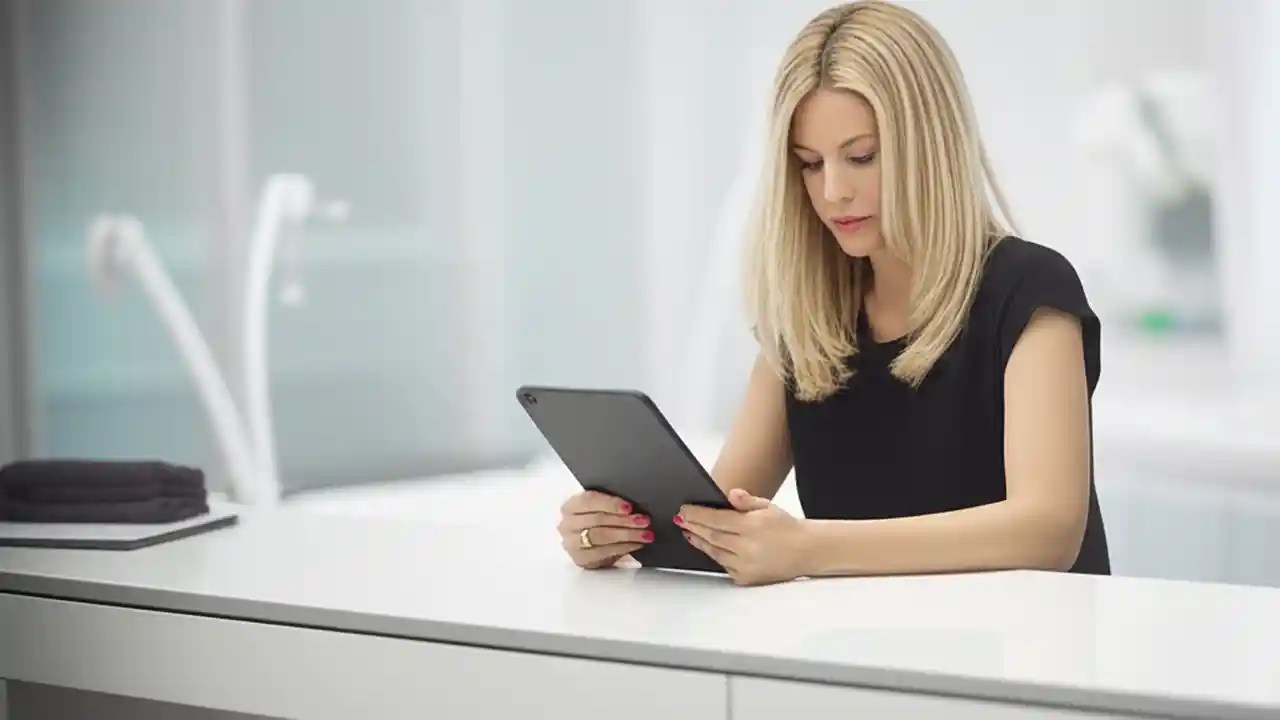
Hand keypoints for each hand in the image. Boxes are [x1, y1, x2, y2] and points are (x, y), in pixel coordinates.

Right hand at [558, 491, 654, 568]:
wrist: (589, 543)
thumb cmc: (598, 521)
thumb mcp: (601, 509)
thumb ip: (612, 505)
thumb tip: (633, 508)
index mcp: (571, 505)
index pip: (589, 500)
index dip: (610, 503)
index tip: (629, 507)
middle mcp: (567, 524)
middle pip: (597, 520)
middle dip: (624, 521)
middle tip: (644, 521)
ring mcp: (572, 543)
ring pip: (600, 537)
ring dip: (626, 535)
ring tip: (645, 534)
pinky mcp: (580, 559)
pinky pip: (602, 553)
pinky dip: (622, 548)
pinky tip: (635, 545)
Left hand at [677, 488, 809, 585]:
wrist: (807, 551)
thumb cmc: (786, 527)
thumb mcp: (768, 507)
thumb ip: (746, 501)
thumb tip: (730, 494)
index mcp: (753, 526)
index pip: (716, 519)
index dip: (697, 515)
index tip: (684, 510)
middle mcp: (748, 548)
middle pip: (711, 536)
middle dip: (693, 526)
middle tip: (680, 519)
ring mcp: (746, 565)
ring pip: (714, 552)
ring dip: (699, 541)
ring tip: (689, 532)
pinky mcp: (746, 578)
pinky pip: (723, 565)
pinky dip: (714, 555)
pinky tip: (706, 546)